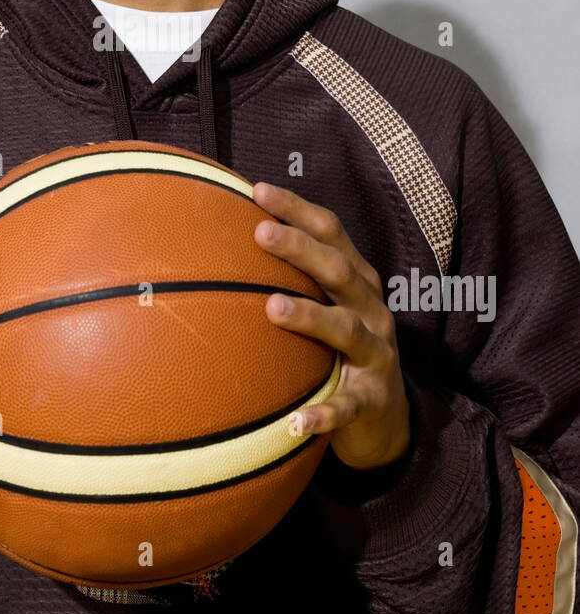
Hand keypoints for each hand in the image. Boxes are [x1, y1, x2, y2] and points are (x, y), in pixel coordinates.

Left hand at [252, 182, 409, 470]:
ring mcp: (377, 357)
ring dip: (311, 316)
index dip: (298, 210)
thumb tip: (225, 244)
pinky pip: (347, 407)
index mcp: (359, 284)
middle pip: (339, 272)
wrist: (388, 423)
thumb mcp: (327, 310)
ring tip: (272, 307)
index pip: (331, 234)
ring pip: (346, 330)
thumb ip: (293, 280)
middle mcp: (372, 312)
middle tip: (261, 233)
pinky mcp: (372, 402)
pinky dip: (324, 415)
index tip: (257, 190)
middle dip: (302, 250)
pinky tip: (297, 422)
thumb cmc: (342, 354)